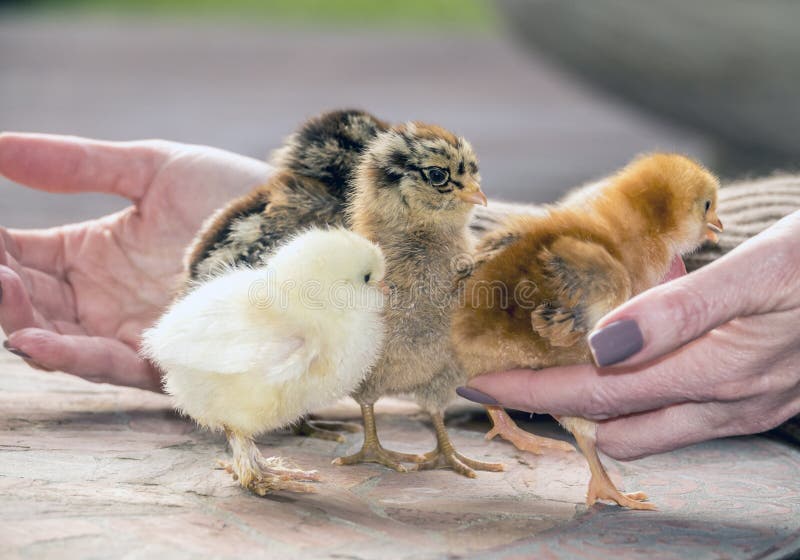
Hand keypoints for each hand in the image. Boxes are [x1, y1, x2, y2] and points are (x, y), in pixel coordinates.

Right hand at [0, 133, 269, 390]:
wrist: (299, 224)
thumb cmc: (234, 194)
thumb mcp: (153, 169)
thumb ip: (77, 164)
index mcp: (94, 253)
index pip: (20, 257)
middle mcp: (104, 299)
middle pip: (28, 303)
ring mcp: (132, 331)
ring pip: (56, 338)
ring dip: (18, 318)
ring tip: (1, 287)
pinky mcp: (166, 358)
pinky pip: (108, 365)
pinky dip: (68, 356)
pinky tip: (32, 339)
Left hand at [467, 211, 799, 458]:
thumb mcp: (759, 269)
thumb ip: (679, 308)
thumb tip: (601, 344)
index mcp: (712, 370)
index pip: (591, 392)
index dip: (528, 389)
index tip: (475, 379)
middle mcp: (723, 402)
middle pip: (608, 418)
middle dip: (549, 402)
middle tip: (503, 372)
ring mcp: (743, 407)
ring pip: (643, 427)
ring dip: (590, 406)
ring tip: (550, 368)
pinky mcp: (759, 399)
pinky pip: (678, 418)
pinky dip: (634, 400)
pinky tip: (621, 363)